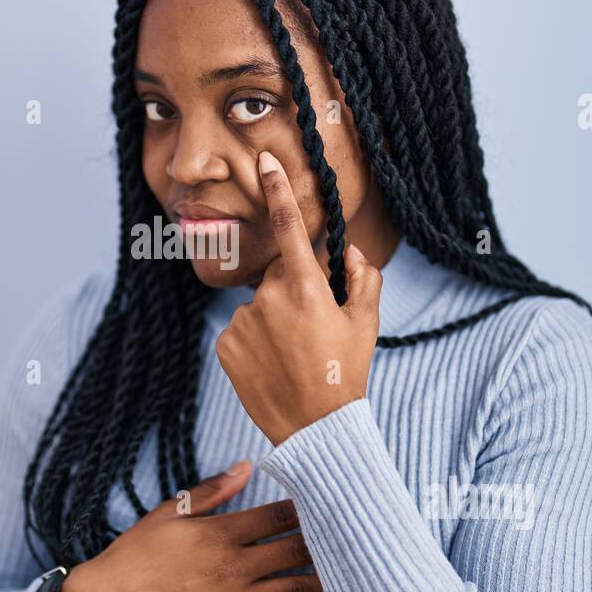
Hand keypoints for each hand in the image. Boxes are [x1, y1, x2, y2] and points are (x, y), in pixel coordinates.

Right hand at [59, 461, 330, 591]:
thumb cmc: (136, 555)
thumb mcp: (168, 514)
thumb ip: (210, 491)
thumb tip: (245, 466)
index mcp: (220, 535)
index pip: (276, 517)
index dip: (307, 508)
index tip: (332, 500)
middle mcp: (233, 568)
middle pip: (293, 552)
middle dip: (326, 543)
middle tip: (357, 534)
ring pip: (292, 591)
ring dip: (327, 582)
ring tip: (358, 574)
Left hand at [215, 150, 382, 445]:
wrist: (314, 430)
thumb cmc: (346, 373)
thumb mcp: (366, 324)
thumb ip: (364, 279)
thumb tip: (351, 251)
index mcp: (306, 288)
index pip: (289, 228)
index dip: (277, 190)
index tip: (264, 162)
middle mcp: (269, 299)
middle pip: (278, 276)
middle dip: (293, 291)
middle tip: (311, 330)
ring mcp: (242, 322)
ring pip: (258, 305)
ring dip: (272, 320)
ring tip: (292, 355)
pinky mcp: (225, 344)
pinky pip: (240, 329)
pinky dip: (254, 341)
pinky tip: (272, 364)